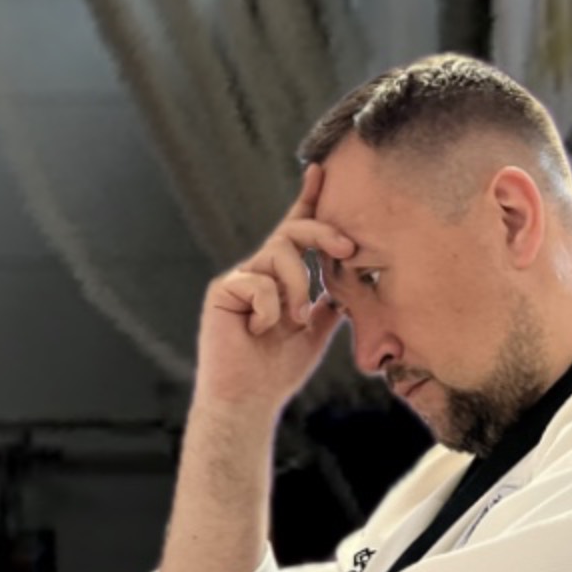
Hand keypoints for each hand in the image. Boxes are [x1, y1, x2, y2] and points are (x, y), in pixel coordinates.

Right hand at [191, 164, 357, 420]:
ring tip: (290, 322)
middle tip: (347, 250)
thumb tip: (348, 281)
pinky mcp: (223, 290)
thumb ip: (329, 303)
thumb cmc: (277, 372)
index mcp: (280, 278)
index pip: (296, 232)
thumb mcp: (317, 332)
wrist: (248, 401)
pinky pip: (259, 282)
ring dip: (296, 289)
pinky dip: (269, 310)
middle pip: (292, 232)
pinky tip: (256, 331)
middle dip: (324, 234)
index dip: (309, 201)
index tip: (322, 170)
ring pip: (279, 255)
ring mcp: (239, 279)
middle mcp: (259, 272)